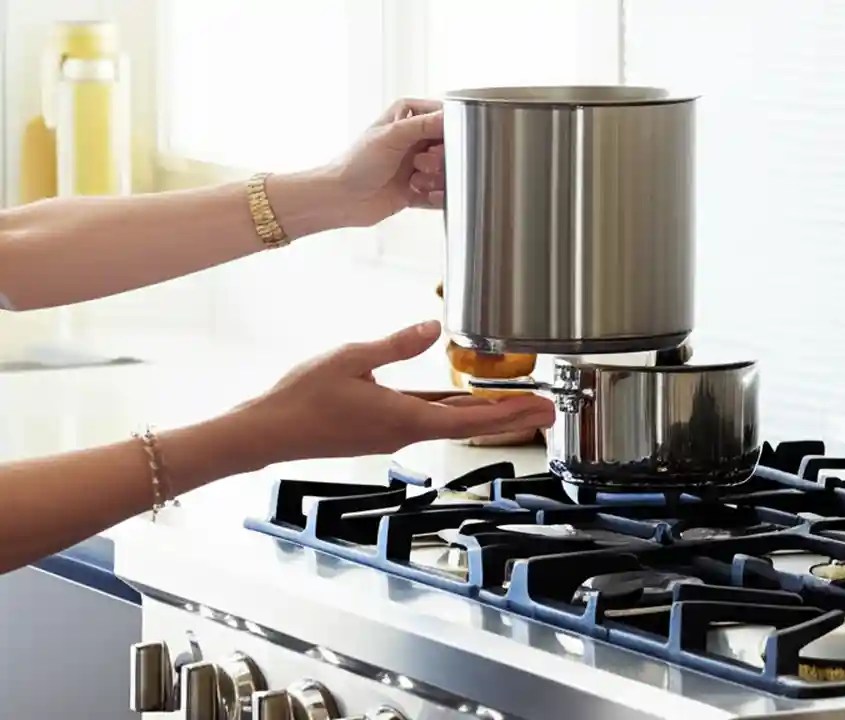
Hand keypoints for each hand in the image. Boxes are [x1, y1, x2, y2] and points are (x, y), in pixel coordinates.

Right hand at [232, 321, 554, 461]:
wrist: (266, 432)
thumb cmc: (301, 399)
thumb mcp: (351, 358)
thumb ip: (396, 345)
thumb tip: (432, 328)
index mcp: (403, 417)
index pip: (468, 417)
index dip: (508, 413)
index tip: (539, 409)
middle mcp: (403, 432)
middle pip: (468, 423)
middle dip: (509, 416)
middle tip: (546, 410)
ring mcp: (391, 433)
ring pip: (448, 421)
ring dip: (483, 413)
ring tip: (515, 404)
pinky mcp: (378, 430)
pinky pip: (425, 418)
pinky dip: (451, 409)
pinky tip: (459, 400)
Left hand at [328, 98, 446, 226]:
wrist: (342, 199)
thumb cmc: (356, 163)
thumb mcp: (391, 136)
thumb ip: (423, 124)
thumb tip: (450, 116)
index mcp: (408, 117)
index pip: (444, 117)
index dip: (447, 132)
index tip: (437, 144)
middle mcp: (415, 140)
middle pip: (451, 147)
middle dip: (439, 159)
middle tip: (420, 163)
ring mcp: (418, 165)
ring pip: (448, 171)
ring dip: (435, 178)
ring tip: (415, 180)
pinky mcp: (420, 188)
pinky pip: (442, 193)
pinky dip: (435, 196)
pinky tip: (419, 193)